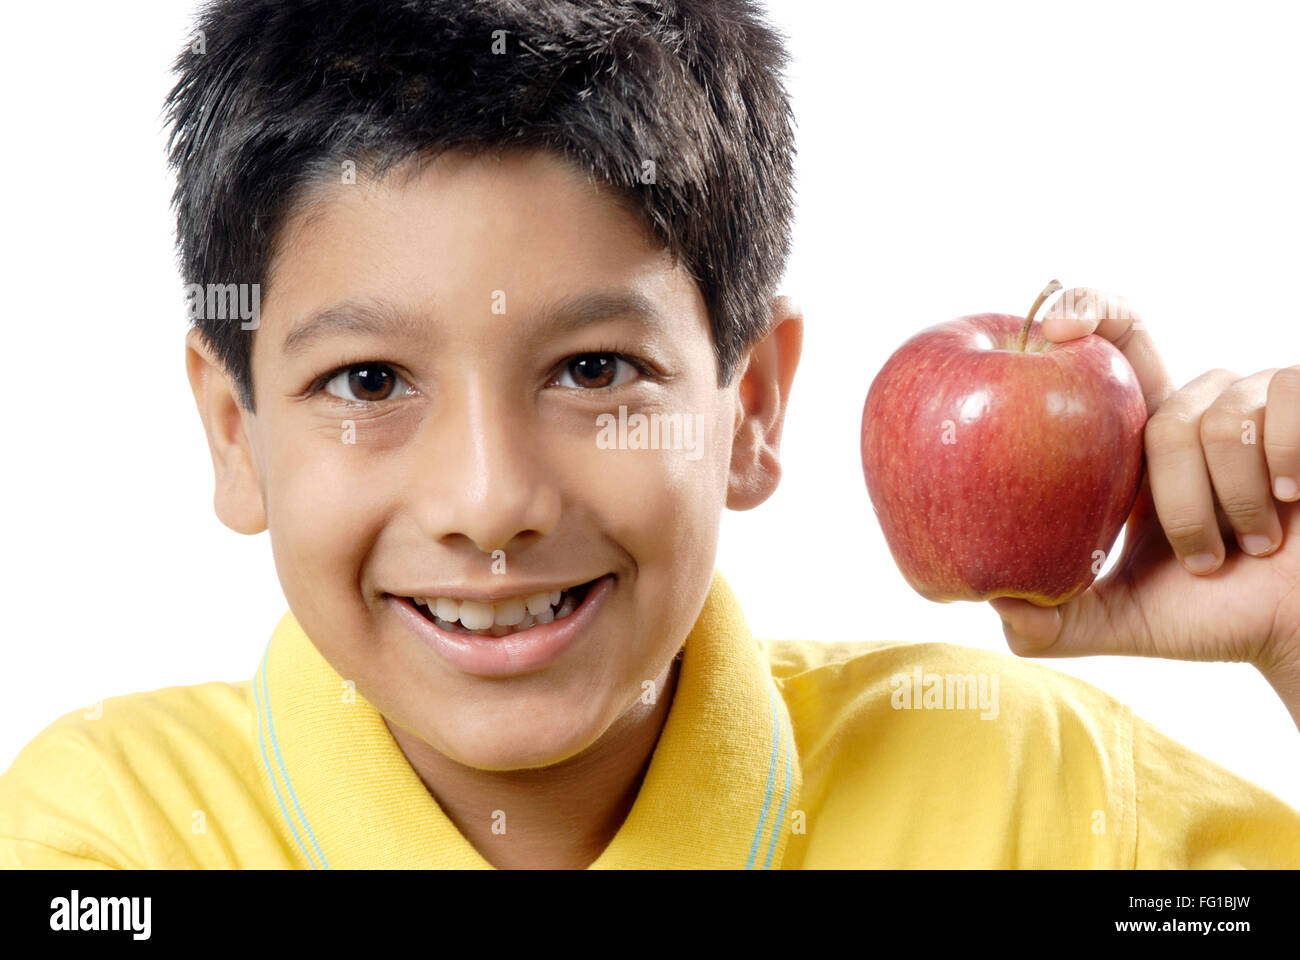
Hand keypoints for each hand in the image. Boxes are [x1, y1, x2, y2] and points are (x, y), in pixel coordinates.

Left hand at [987, 288, 1299, 723]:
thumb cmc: (1220, 615)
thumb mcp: (1127, 620)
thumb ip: (1058, 621)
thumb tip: (990, 604)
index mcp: (1144, 440)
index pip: (1117, 343)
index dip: (1088, 311)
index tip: (1056, 329)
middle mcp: (1200, 407)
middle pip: (1169, 419)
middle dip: (1185, 505)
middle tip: (1203, 560)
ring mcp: (1260, 401)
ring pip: (1224, 422)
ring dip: (1236, 502)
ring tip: (1252, 544)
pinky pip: (1285, 408)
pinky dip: (1286, 466)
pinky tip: (1295, 500)